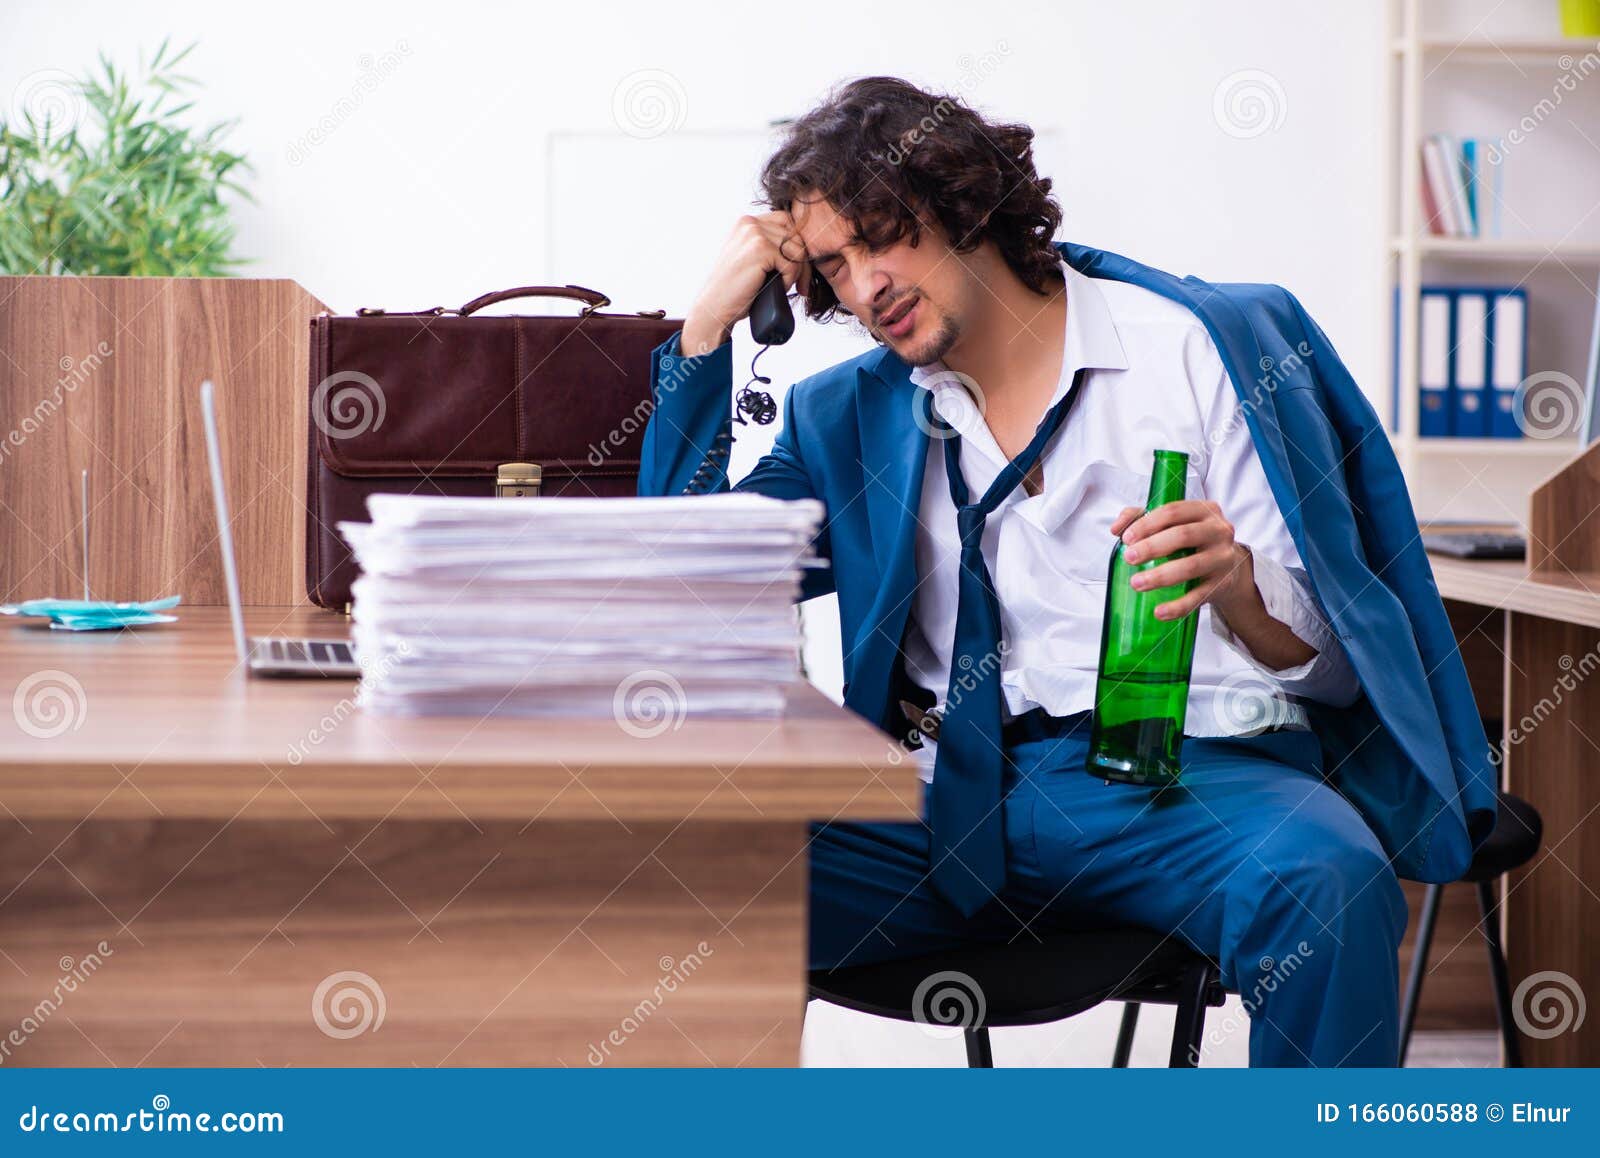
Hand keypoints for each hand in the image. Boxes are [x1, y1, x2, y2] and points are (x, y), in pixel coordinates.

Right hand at [681, 211, 806, 355]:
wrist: (714, 307)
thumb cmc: (735, 288)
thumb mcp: (751, 257)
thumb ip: (770, 243)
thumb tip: (806, 244)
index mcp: (747, 222)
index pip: (789, 222)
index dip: (797, 246)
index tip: (798, 270)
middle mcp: (750, 223)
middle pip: (797, 236)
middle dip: (803, 263)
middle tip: (801, 285)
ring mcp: (755, 234)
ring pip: (798, 251)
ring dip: (796, 273)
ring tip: (783, 286)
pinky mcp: (760, 249)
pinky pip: (792, 264)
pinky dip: (789, 280)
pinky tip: (778, 288)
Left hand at [1109, 500, 1254, 621]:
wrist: (1228, 567)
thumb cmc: (1191, 541)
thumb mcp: (1172, 524)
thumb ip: (1141, 518)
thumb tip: (1116, 529)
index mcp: (1204, 510)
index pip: (1173, 511)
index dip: (1148, 524)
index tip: (1127, 538)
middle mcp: (1219, 530)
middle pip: (1183, 535)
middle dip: (1152, 547)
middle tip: (1129, 558)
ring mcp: (1223, 558)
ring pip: (1191, 566)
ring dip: (1161, 576)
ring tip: (1136, 583)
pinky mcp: (1223, 584)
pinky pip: (1199, 596)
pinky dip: (1178, 606)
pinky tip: (1159, 612)